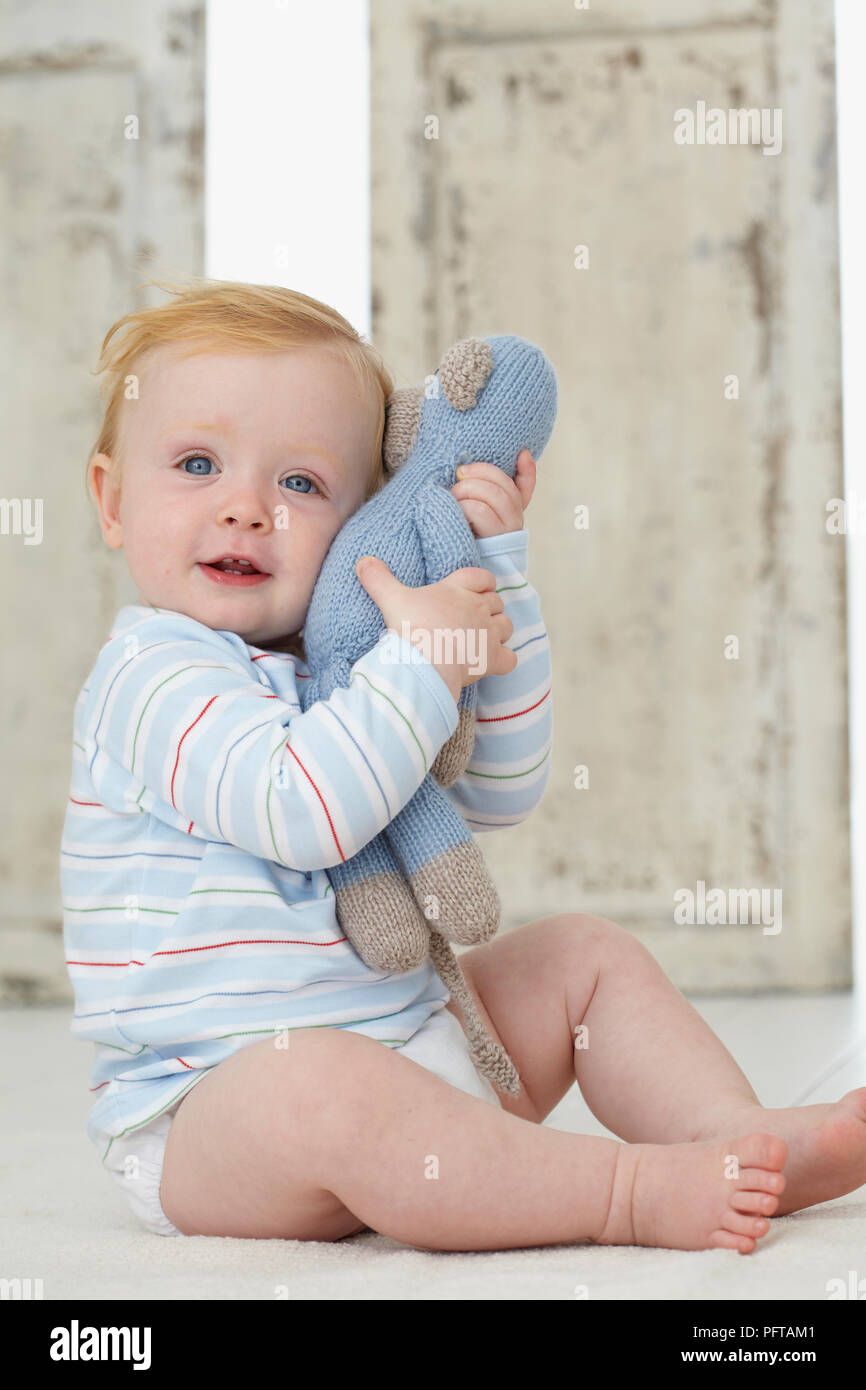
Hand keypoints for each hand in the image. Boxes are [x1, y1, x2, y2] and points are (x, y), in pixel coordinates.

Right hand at [355, 557, 516, 703]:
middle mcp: (479, 608)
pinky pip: (510, 658)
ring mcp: (489, 634)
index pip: (481, 577)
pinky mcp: (493, 659)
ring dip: (499, 631)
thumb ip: (379, 579)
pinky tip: (492, 662)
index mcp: (458, 589)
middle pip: (496, 602)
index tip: (475, 590)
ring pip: (506, 626)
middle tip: (472, 618)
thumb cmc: (411, 627)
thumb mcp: (391, 598)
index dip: (481, 583)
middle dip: (489, 608)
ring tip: (483, 637)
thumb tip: (363, 561)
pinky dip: (504, 659)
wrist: (425, 662)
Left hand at [450, 449, 535, 538]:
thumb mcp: (477, 507)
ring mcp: (503, 533)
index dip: (526, 469)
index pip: (525, 485)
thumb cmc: (464, 531)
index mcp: (513, 510)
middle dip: (479, 474)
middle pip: (504, 486)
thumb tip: (524, 454)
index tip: (519, 454)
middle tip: (459, 474)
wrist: (453, 566)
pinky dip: (465, 505)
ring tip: (453, 493)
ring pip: (493, 496)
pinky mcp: (489, 542)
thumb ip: (492, 485)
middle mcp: (514, 521)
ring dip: (468, 488)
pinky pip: (480, 511)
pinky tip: (456, 509)